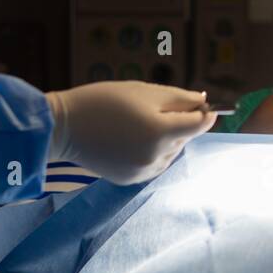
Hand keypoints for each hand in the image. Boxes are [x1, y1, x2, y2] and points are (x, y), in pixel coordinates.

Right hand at [45, 81, 215, 184]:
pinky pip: (155, 164)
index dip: (206, 113)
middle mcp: (156, 157)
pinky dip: (152, 153)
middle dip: (177, 124)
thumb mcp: (143, 92)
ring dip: (165, 139)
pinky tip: (131, 140)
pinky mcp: (132, 180)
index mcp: (160, 133)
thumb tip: (204, 103)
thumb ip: (179, 98)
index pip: (199, 124)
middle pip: (184, 138)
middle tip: (152, 109)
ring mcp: (144, 172)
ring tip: (137, 125)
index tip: (207, 106)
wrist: (64, 127)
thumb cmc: (103, 102)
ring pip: (171, 153)